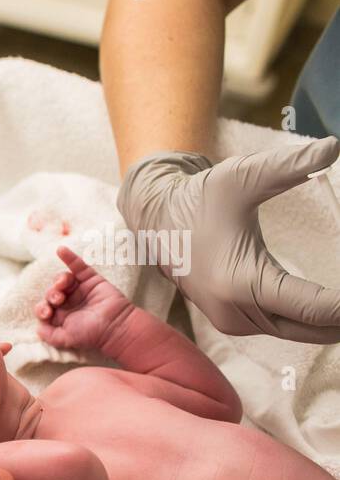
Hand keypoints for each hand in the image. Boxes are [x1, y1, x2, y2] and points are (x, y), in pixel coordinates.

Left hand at [36, 246, 133, 351]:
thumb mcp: (65, 339)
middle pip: (51, 292)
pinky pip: (77, 266)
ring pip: (61, 279)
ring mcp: (79, 289)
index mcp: (60, 316)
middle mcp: (68, 303)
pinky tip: (60, 250)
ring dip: (59, 281)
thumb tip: (37, 328)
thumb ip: (48, 335)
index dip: (41, 308)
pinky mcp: (90, 279)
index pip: (43, 307)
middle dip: (51, 295)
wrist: (115, 326)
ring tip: (63, 286)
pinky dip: (69, 257)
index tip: (47, 312)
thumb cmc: (91, 334)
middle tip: (58, 300)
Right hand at [117, 136, 339, 342]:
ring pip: (302, 333)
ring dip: (335, 322)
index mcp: (242, 284)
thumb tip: (333, 147)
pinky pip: (286, 328)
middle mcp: (237, 313)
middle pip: (315, 329)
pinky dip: (314, 321)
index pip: (316, 308)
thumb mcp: (241, 178)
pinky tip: (337, 308)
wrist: (157, 222)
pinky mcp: (235, 323)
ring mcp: (234, 322)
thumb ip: (289, 165)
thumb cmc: (198, 200)